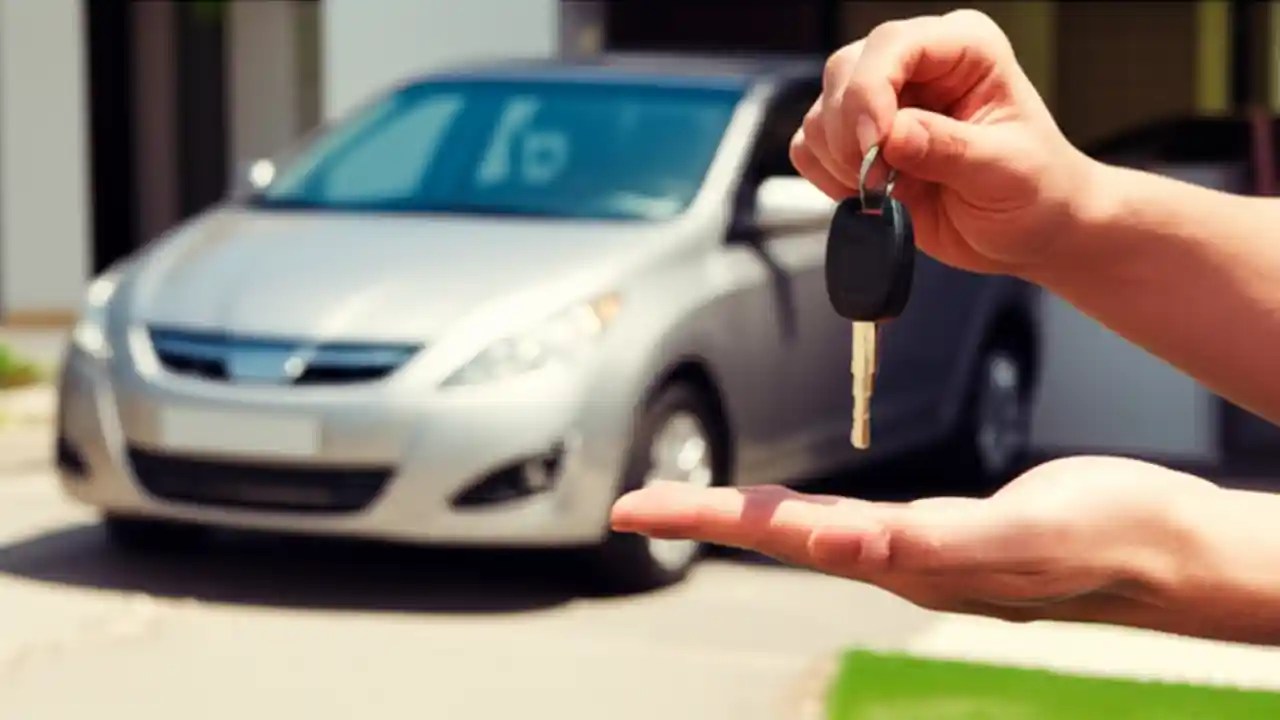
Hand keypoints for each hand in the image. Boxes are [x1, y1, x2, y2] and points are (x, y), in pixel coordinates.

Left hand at [611, 457, 1215, 628]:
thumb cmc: (1110, 541)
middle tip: (630, 506)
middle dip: (703, 516)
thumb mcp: (1026, 535)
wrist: (1167, 549)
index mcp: (908, 560)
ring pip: (810, 532)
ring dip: (745, 518)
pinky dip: (806, 516)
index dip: (709, 517)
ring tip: (689, 506)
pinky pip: (855, 524)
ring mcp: (921, 552)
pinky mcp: (944, 533)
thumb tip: (851, 549)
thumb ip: (937, 546)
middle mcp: (902, 562)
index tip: (638, 509)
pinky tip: (792, 516)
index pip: (785, 535)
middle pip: (781, 536)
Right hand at [791, 9, 1096, 275]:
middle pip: (845, 72)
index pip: (893, 44)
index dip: (871, 91)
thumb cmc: (1035, 191)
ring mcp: (883, 102)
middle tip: (881, 179)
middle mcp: (917, 66)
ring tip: (887, 190)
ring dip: (840, 160)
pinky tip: (869, 194)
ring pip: (821, 112)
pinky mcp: (858, 141)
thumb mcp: (1005, 171)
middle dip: (850, 132)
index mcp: (963, 49)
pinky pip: (810, 147)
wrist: (1029, 231)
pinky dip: (828, 176)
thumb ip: (948, 148)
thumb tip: (892, 136)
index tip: (875, 144)